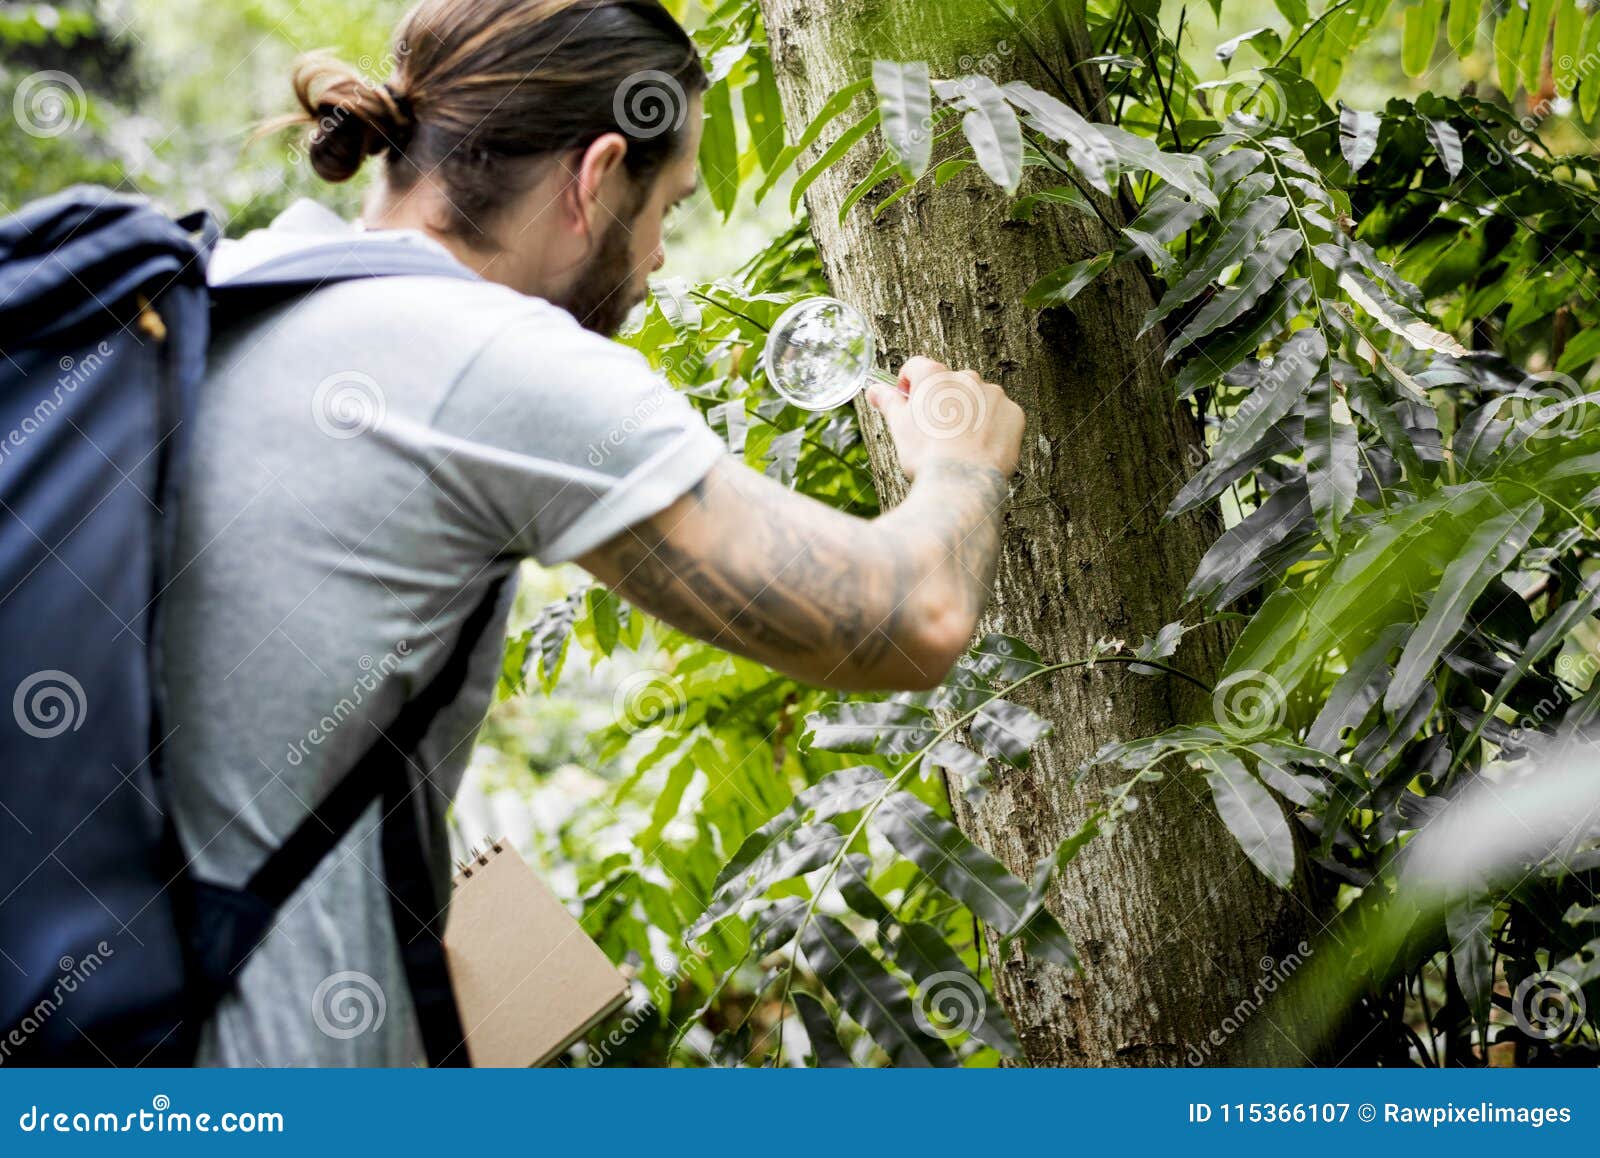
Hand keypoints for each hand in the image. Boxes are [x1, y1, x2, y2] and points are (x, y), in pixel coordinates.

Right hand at [866, 356, 1024, 480]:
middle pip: (949, 383)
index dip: (909, 384)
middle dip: (942, 402)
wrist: (961, 482)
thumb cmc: (926, 455)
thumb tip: (875, 391)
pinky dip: (992, 427)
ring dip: (969, 413)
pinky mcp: (1013, 414)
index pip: (916, 366)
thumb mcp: (899, 427)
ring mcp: (993, 395)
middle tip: (935, 431)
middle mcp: (966, 378)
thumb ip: (889, 402)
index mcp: (934, 376)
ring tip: (960, 443)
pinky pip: (1000, 415)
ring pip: (977, 398)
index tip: (908, 401)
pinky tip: (980, 447)